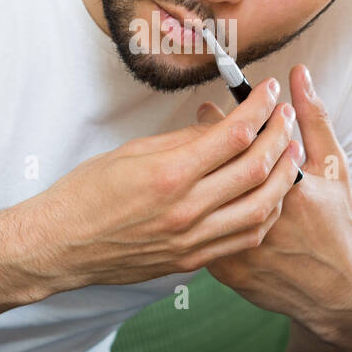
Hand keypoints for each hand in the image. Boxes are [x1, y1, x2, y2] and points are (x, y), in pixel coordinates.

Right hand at [29, 75, 303, 291]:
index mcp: (169, 174)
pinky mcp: (191, 260)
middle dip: (279, 136)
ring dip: (283, 176)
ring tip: (291, 152)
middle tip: (286, 116)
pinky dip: (266, 213)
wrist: (60, 245)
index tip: (270, 91)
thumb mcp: (133, 152)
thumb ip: (184, 141)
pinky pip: (244, 237)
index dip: (260, 107)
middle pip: (256, 169)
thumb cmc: (87, 193)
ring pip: (261, 207)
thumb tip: (223, 125)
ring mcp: (192, 240)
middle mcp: (186, 210)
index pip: (234, 135)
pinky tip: (272, 194)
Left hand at [198, 65, 351, 340]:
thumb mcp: (333, 168)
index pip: (242, 143)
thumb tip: (299, 75)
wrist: (333, 292)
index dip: (220, 122)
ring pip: (200, 205)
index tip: (208, 107)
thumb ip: (315, 118)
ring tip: (190, 159)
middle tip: (192, 127)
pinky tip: (192, 197)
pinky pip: (197, 235)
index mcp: (290, 189)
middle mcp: (262, 219)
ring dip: (191, 179)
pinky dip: (194, 214)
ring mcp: (240, 248)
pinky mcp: (226, 270)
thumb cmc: (336, 224)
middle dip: (199, 145)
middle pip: (215, 172)